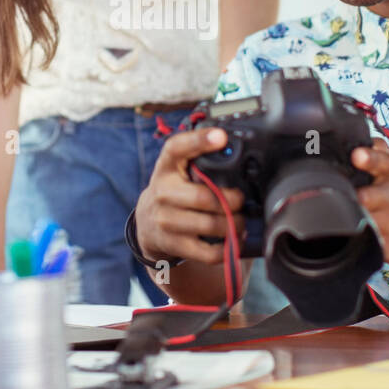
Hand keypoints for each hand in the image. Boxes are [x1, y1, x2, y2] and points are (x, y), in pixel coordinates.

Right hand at [136, 128, 244, 264]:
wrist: (147, 223)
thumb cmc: (173, 190)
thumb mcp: (178, 169)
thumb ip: (198, 156)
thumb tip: (230, 143)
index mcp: (166, 167)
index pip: (176, 148)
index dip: (198, 141)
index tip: (221, 136)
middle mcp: (162, 192)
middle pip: (204, 197)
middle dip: (232, 200)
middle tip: (241, 200)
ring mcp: (166, 220)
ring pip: (210, 224)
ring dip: (234, 224)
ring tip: (240, 219)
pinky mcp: (173, 244)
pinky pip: (208, 252)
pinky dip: (228, 247)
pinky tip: (234, 239)